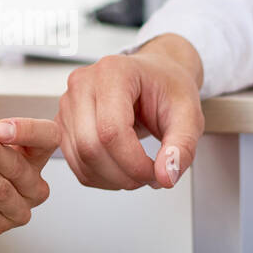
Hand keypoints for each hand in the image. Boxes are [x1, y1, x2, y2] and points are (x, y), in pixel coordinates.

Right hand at [56, 35, 204, 189]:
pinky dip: (100, 177)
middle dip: (124, 174)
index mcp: (112, 72)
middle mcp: (83, 84)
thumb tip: (166, 176)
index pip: (111, 130)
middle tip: (150, 175)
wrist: (155, 77)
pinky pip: (75, 164)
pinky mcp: (64, 124)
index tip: (156, 173)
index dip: (133, 162)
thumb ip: (181, 146)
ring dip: (113, 179)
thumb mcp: (189, 114)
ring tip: (138, 170)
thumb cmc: (168, 88)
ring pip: (81, 159)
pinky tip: (121, 168)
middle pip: (91, 147)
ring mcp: (68, 104)